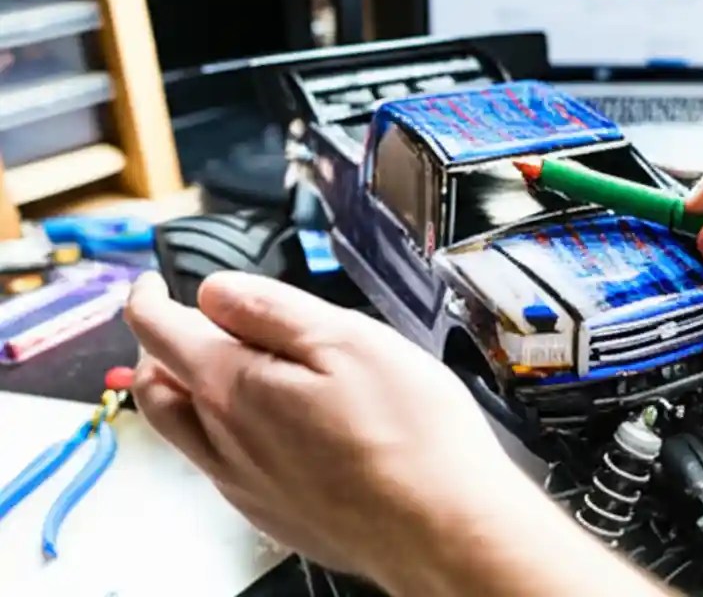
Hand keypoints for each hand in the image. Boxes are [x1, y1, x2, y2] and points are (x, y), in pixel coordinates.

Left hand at [123, 271, 529, 588]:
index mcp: (234, 388)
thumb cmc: (411, 435)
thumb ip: (272, 310)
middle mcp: (224, 443)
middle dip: (158, 350)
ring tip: (221, 373)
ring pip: (182, 434)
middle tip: (186, 326)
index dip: (148, 300)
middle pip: (155, 391)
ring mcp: (244, 487)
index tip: (153, 287)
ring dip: (184, 394)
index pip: (159, 335)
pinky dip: (220, 436)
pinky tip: (267, 428)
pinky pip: (219, 469)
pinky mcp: (272, 514)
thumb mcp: (349, 339)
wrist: (441, 528)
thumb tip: (215, 292)